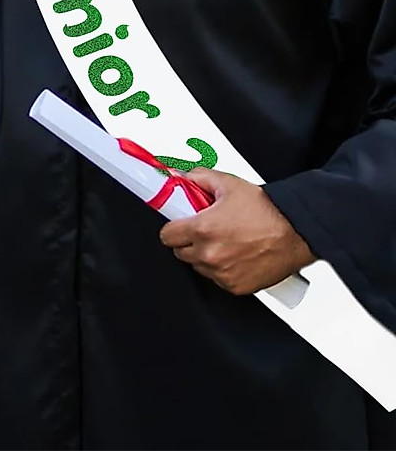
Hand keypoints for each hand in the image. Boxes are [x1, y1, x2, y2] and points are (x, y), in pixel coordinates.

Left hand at [159, 167, 314, 294]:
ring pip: (199, 267)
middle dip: (188, 241)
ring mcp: (223, 274)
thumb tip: (183, 178)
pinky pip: (218, 279)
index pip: (167, 236)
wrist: (296, 231)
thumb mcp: (228, 184)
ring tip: (223, 241)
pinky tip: (234, 254)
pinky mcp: (237, 287)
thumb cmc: (268, 210)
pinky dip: (222, 269)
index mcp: (202, 229)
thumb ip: (199, 178)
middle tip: (203, 230)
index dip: (173, 228)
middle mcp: (210, 255)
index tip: (179, 224)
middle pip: (180, 252)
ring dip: (204, 256)